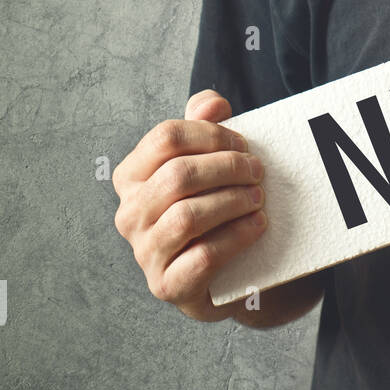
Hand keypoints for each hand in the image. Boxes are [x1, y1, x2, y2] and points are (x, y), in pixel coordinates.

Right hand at [112, 89, 265, 321]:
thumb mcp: (208, 162)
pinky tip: (257, 225)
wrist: (227, 271)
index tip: (245, 143)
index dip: (212, 135)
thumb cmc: (213, 208)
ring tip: (259, 198)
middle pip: (179, 175)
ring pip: (188, 216)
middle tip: (259, 171)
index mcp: (132, 177)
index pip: (166, 137)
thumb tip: (212, 103)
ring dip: (233, 201)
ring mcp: (145, 252)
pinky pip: (203, 256)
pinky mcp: (168, 285)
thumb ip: (205, 125)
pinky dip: (237, 236)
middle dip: (228, 167)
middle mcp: (130, 214)